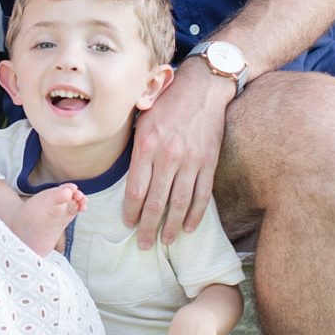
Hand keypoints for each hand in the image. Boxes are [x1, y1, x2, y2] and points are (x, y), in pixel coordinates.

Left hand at [124, 63, 230, 246]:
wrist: (201, 89)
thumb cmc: (165, 103)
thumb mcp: (141, 120)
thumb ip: (135, 148)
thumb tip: (125, 176)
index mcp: (146, 146)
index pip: (135, 189)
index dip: (131, 211)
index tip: (127, 225)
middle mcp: (168, 157)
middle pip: (156, 202)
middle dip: (148, 227)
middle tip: (142, 245)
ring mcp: (191, 162)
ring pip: (179, 203)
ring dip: (171, 226)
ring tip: (164, 241)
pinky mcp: (209, 163)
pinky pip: (202, 195)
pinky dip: (195, 215)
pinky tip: (187, 228)